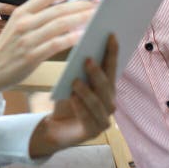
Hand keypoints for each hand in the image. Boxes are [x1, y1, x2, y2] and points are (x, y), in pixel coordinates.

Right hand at [0, 0, 94, 97]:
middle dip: (82, 4)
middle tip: (99, 4)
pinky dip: (72, 38)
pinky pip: (56, 44)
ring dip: (81, 18)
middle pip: (58, 8)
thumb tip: (64, 8)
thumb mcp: (17, 26)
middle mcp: (24, 22)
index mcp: (21, 12)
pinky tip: (85, 36)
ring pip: (60, 24)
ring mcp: (27, 39)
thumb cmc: (8, 48)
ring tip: (97, 16)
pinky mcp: (31, 55)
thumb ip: (37, 17)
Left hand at [29, 35, 117, 158]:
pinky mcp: (93, 132)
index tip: (110, 35)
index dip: (112, 52)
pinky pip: (88, 119)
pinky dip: (80, 108)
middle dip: (98, 72)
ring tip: (75, 80)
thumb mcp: (70, 81)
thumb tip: (80, 43)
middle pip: (106, 85)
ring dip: (87, 91)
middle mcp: (109, 102)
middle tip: (87, 59)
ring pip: (98, 103)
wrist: (56, 127)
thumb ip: (78, 67)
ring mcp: (104, 119)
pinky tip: (72, 98)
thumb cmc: (66, 99)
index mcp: (106, 88)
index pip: (111, 67)